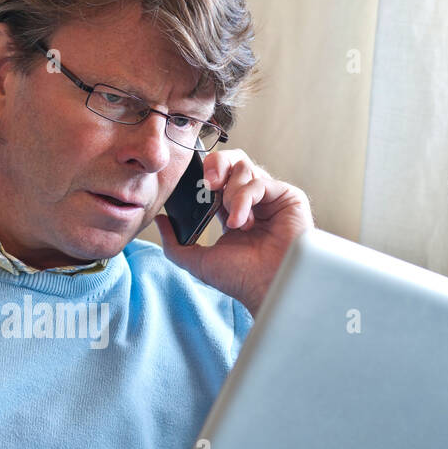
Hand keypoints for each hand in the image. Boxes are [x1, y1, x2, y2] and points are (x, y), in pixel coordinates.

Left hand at [154, 149, 313, 315]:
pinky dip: (244, 200)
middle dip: (216, 165)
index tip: (193, 184)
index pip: (216, 177)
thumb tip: (159, 220)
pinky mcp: (288, 196)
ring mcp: (270, 197)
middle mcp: (252, 199)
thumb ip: (174, 243)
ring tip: (233, 221)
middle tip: (208, 183)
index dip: (203, 175)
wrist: (266, 288)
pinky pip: (259, 182)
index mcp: (232, 210)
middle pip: (232, 160)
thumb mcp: (198, 261)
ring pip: (244, 167)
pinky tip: (242, 223)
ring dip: (231, 193)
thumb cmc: (240, 278)